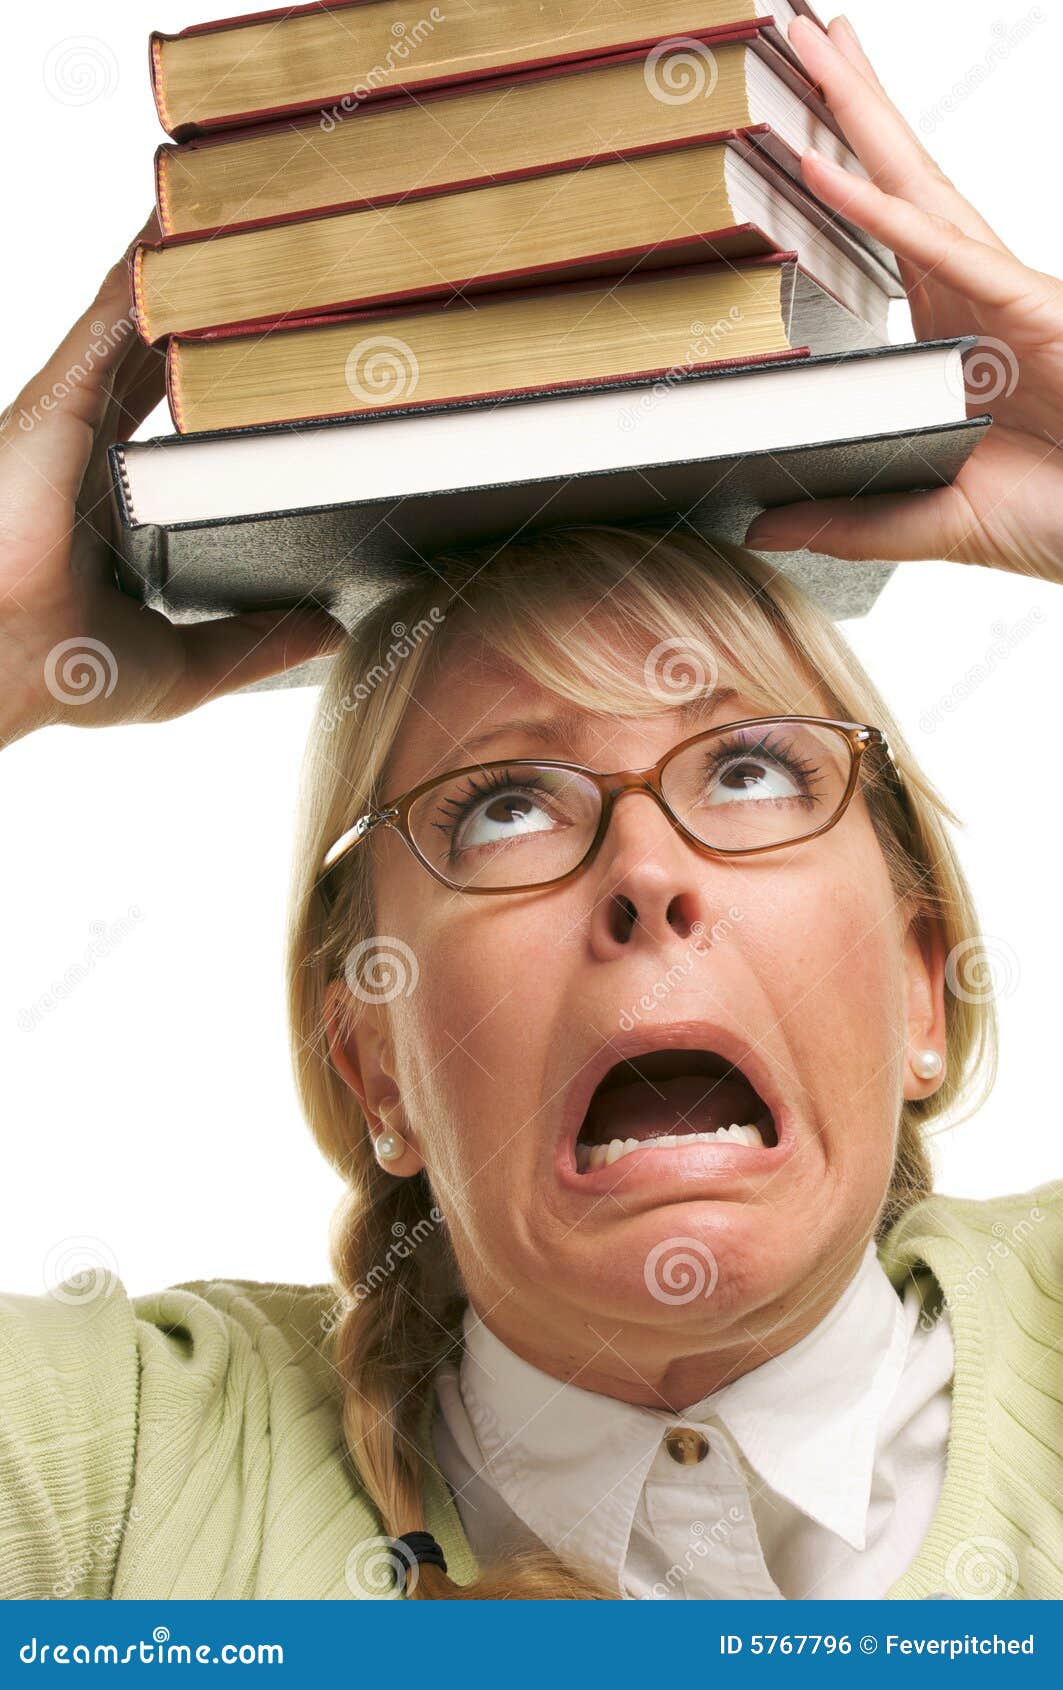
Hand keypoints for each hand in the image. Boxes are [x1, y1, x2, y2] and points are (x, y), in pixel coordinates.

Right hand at [0, 217, 345, 745]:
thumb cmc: (59, 670)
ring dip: (184, 262)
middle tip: (277, 252)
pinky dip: (143, 269)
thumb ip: (255, 642)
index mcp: (114, 497)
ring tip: (243, 200)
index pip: (182, 415)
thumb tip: (329, 629)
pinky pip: (109, 318)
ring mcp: (71, 413)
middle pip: (164, 348)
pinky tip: (183, 220)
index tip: (281, 344)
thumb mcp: (184, 661)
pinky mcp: (58, 397)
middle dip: (212, 301)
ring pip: (138, 318)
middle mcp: (91, 444)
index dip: (225, 373)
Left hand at [743, 12, 1062, 584]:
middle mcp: (969, 297)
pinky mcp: (1026, 308)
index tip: (788, 126)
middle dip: (847, 102)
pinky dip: (879, 207)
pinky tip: (826, 164)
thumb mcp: (922, 521)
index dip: (836, 177)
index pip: (877, 236)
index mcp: (947, 335)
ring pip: (914, 186)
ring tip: (814, 44)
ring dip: (859, 114)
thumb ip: (842, 519)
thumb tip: (762, 526)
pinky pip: (938, 248)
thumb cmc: (1052, 518)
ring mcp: (998, 293)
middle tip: (794, 30)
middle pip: (894, 180)